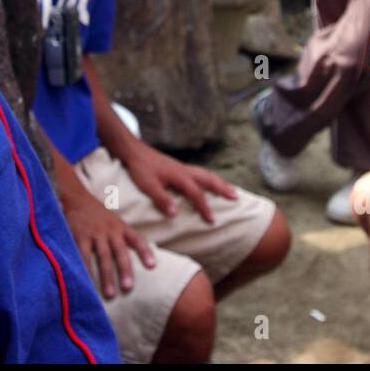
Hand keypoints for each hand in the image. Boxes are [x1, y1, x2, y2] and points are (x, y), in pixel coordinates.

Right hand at [60, 185, 155, 298]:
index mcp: (122, 228)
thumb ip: (125, 238)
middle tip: (128, 288)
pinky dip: (86, 269)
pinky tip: (87, 282)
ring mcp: (95, 233)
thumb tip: (142, 260)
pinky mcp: (80, 236)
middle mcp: (111, 230)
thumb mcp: (116, 223)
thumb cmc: (100, 216)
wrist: (77, 199)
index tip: (152, 267)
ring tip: (110, 295)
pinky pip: (83, 255)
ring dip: (107, 276)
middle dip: (125, 271)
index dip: (145, 252)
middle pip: (120, 252)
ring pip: (103, 256)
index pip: (137, 239)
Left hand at [122, 143, 237, 224]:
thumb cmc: (140, 168)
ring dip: (219, 182)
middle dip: (222, 188)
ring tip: (230, 189)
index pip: (196, 193)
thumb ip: (161, 199)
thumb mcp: (148, 185)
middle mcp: (184, 170)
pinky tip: (209, 183)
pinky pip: (200, 172)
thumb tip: (176, 213)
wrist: (133, 151)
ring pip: (206, 174)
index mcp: (179, 176)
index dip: (204, 207)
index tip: (212, 220)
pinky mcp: (178, 167)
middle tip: (236, 197)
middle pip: (209, 178)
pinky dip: (209, 178)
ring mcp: (182, 167)